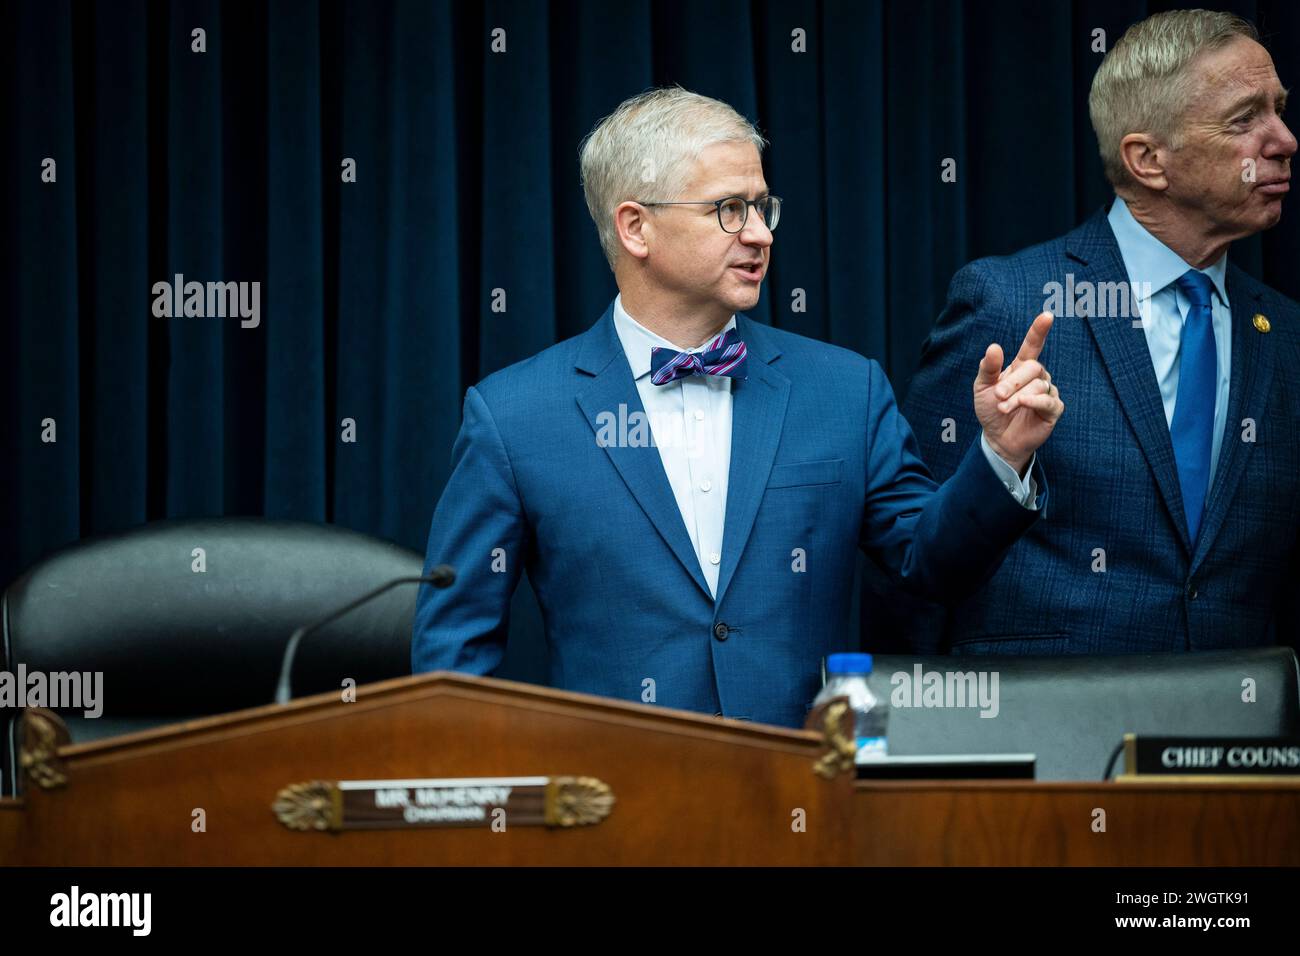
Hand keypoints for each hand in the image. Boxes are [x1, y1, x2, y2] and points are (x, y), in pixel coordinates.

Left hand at [973, 311, 1063, 473]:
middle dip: (1013, 381)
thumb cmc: (991, 410)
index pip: (1033, 345)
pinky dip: (1034, 401)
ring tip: (1003, 407)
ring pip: (1038, 385)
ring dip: (1017, 396)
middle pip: (1033, 368)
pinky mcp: (1053, 410)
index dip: (1039, 331)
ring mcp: (1047, 392)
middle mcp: (1037, 376)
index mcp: (1021, 367)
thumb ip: (988, 368)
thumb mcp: (982, 387)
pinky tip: (1023, 404)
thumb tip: (994, 347)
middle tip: (998, 395)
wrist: (998, 439)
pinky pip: (1048, 401)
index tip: (1047, 316)